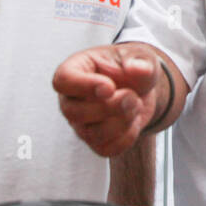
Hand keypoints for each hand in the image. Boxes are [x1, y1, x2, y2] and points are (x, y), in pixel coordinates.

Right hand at [53, 42, 161, 156]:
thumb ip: (140, 61)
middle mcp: (71, 99)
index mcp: (75, 69)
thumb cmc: (132, 66)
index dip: (84, 86)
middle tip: (132, 96)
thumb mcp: (141, 56)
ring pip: (91, 134)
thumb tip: (137, 69)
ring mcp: (80, 123)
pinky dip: (127, 137)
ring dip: (121, 122)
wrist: (142, 88)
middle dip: (109, 107)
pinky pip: (106, 149)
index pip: (63, 81)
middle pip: (74, 112)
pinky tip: (134, 120)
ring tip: (137, 104)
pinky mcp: (95, 141)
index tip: (110, 87)